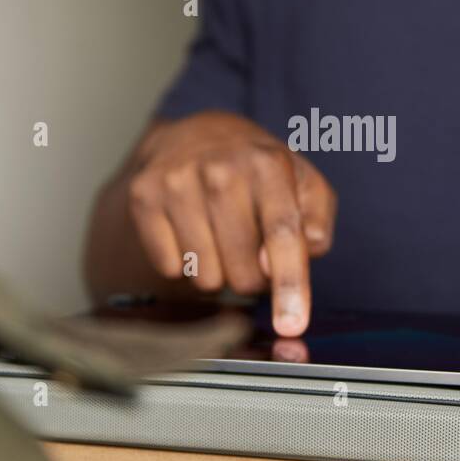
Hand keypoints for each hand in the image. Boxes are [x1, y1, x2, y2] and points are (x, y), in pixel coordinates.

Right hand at [125, 111, 335, 335]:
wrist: (195, 135)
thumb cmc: (257, 170)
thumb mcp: (303, 184)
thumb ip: (316, 219)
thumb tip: (306, 249)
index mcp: (267, 163)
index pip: (282, 233)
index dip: (289, 284)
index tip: (292, 325)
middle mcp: (220, 169)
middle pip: (243, 271)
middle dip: (254, 278)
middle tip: (252, 250)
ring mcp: (177, 181)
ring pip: (205, 278)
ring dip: (219, 271)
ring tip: (221, 236)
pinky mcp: (143, 197)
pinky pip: (170, 269)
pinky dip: (185, 262)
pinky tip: (191, 231)